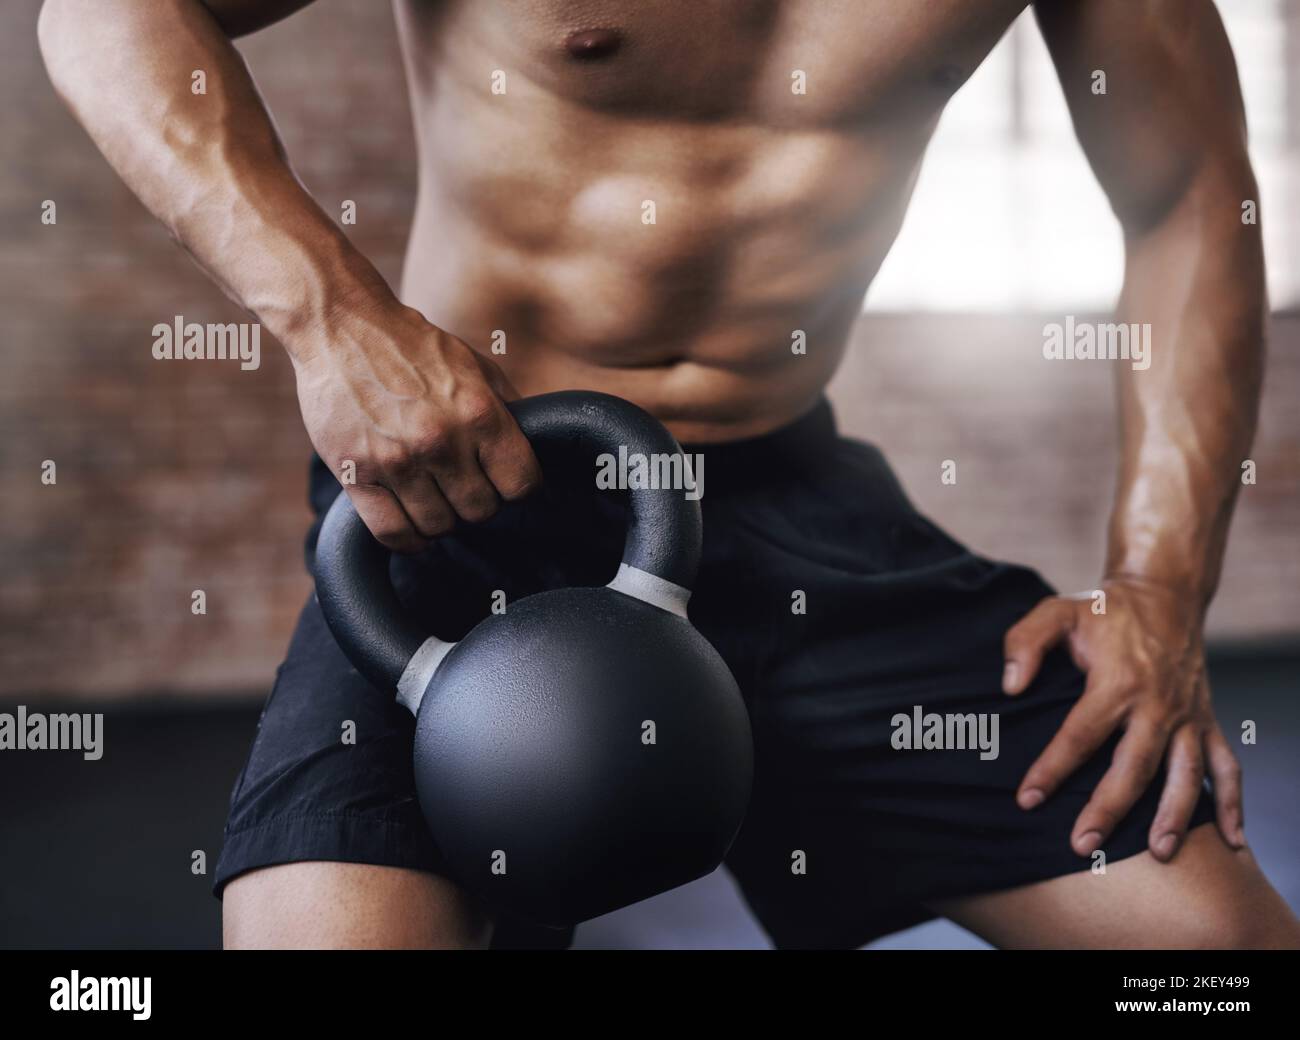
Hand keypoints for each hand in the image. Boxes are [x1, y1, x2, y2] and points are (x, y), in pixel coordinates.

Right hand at [292, 297, 540, 553]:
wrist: (342, 326)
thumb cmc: (413, 346)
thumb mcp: (475, 365)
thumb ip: (506, 407)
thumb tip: (536, 444)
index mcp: (478, 413)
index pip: (522, 483)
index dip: (519, 488)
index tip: (507, 483)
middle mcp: (440, 441)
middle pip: (481, 512)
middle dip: (479, 503)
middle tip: (467, 486)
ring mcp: (396, 461)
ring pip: (438, 527)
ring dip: (443, 519)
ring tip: (438, 498)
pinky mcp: (356, 473)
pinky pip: (392, 532)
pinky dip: (409, 539)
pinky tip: (414, 525)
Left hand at [1002, 577, 1243, 861]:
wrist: (1164, 595)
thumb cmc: (1103, 610)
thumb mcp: (1056, 610)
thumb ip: (1026, 642)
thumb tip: (1010, 686)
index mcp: (1117, 681)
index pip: (1079, 735)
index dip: (1051, 769)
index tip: (1026, 798)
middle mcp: (1157, 704)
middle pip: (1132, 766)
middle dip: (1108, 808)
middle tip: (1083, 844)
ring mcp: (1187, 716)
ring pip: (1184, 773)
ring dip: (1173, 815)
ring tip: (1158, 853)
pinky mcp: (1206, 721)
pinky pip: (1225, 766)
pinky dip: (1232, 802)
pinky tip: (1232, 839)